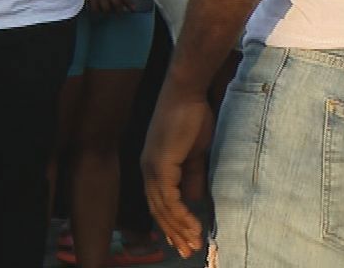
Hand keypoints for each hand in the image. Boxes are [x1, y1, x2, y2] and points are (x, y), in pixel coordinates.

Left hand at [145, 83, 213, 255]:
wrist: (187, 92)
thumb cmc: (192, 116)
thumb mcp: (195, 153)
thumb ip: (193, 176)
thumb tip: (195, 200)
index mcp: (154, 168)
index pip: (160, 203)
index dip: (171, 224)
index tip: (183, 240)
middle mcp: (148, 171)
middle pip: (159, 212)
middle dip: (174, 234)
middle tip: (187, 251)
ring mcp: (151, 169)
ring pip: (163, 209)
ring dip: (179, 229)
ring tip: (193, 244)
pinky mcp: (160, 166)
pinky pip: (169, 199)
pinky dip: (181, 215)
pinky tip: (192, 226)